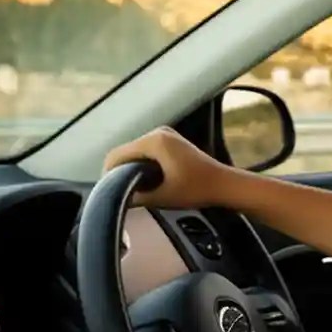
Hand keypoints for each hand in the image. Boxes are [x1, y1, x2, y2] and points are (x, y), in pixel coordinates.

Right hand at [103, 127, 234, 208]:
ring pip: (136, 151)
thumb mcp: (162, 197)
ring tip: (131, 188)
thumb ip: (136, 197)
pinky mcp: (172, 141)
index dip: (108, 173)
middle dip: (120, 171)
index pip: (117, 154)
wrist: (224, 184)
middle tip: (118, 192)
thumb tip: (120, 199)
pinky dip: (142, 164)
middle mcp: (158, 132)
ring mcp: (166, 135)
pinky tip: (145, 180)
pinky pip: (147, 151)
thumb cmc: (197, 189)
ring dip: (131, 168)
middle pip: (125, 151)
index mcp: (154, 141)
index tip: (107, 191)